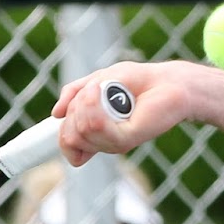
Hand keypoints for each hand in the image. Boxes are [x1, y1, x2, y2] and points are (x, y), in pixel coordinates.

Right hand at [52, 61, 190, 166]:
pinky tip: (103, 91)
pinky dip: (95, 104)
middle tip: (98, 90)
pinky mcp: (127, 137)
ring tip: (106, 90)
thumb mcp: (96, 80)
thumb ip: (73, 94)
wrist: (166, 81)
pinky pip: (96, 126)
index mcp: (95, 133)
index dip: (64, 126)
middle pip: (69, 136)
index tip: (74, 105)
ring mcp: (115, 142)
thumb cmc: (135, 80)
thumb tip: (56, 114)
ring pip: (80, 130)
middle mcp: (103, 142)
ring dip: (86, 102)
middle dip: (76, 107)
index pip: (66, 143)